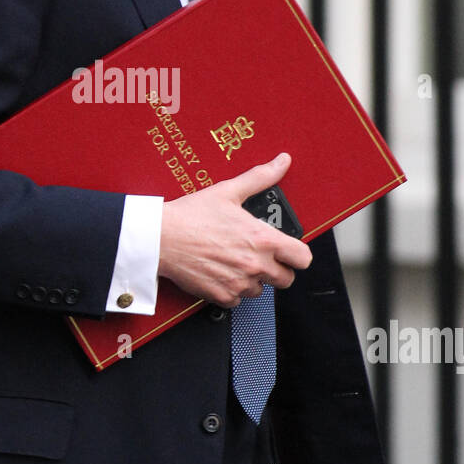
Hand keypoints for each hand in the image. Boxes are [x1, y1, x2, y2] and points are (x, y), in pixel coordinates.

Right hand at [157, 152, 310, 307]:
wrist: (161, 237)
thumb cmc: (191, 216)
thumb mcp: (229, 191)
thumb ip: (260, 178)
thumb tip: (281, 163)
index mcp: (263, 240)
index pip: (302, 258)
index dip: (297, 254)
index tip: (289, 250)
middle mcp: (255, 265)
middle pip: (286, 279)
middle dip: (276, 269)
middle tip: (260, 256)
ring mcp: (238, 283)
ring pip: (260, 291)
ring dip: (252, 280)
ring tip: (235, 261)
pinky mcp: (221, 296)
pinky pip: (237, 300)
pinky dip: (231, 290)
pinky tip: (221, 272)